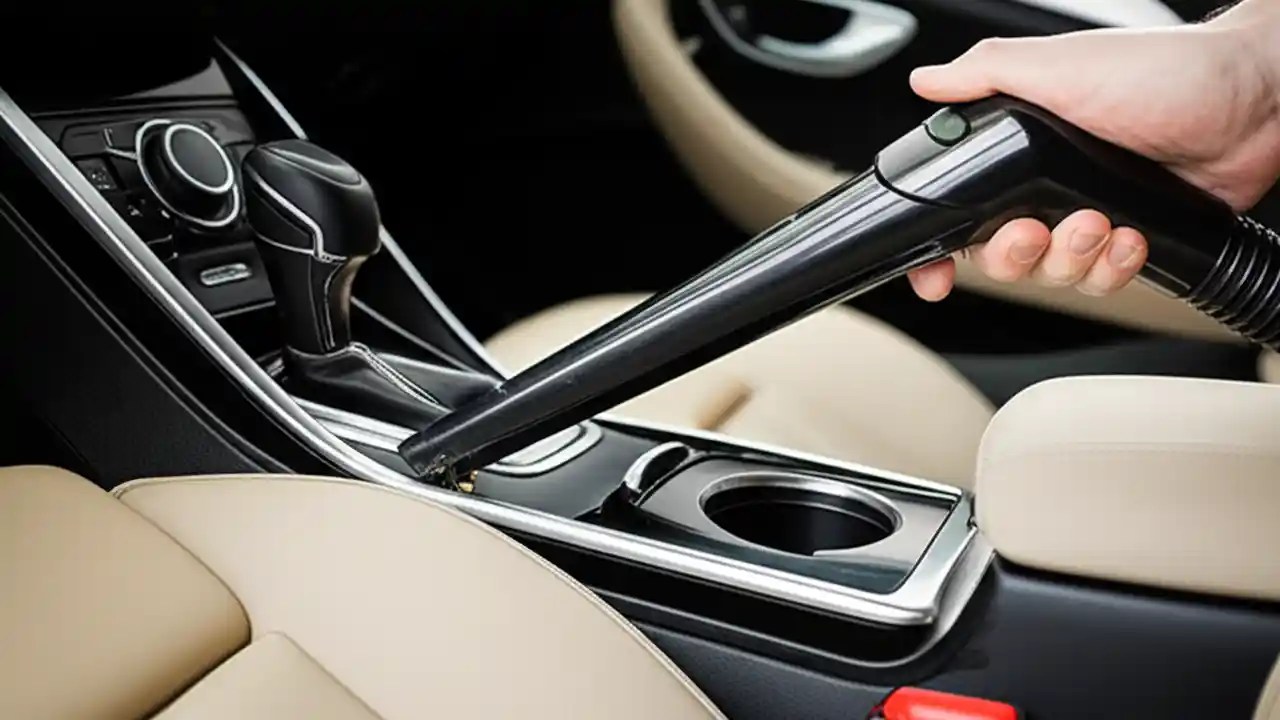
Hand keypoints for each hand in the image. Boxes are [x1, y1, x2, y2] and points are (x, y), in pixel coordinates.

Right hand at [905, 1, 1279, 300]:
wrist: (1249, 99)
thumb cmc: (1163, 71)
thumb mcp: (1056, 65)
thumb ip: (984, 73)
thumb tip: (926, 81)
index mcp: (1018, 151)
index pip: (958, 211)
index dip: (937, 251)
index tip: (933, 275)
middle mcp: (1047, 187)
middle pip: (999, 257)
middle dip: (1016, 253)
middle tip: (1036, 231)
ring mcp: (1088, 217)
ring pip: (1052, 275)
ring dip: (1072, 259)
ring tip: (1100, 223)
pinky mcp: (1130, 239)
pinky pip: (1102, 281)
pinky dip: (1114, 265)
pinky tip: (1132, 233)